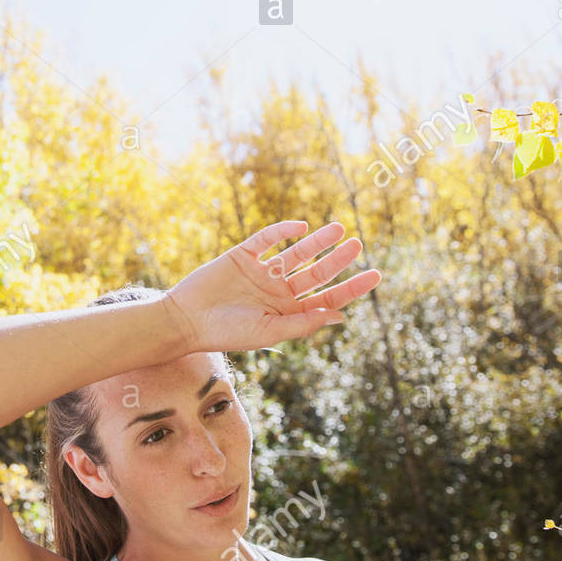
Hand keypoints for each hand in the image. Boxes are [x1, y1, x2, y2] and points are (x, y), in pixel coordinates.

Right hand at [162, 220, 381, 352]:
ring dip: (317, 242)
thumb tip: (339, 316)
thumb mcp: (270, 331)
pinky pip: (267, 239)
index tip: (375, 275)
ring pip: (296, 253)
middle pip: (316, 272)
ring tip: (339, 230)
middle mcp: (278, 291)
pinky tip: (300, 227)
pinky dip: (283, 231)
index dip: (352, 287)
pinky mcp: (242, 255)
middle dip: (338, 260)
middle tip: (358, 245)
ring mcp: (261, 272)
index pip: (327, 298)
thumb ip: (303, 323)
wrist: (185, 321)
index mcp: (288, 313)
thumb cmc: (226, 333)